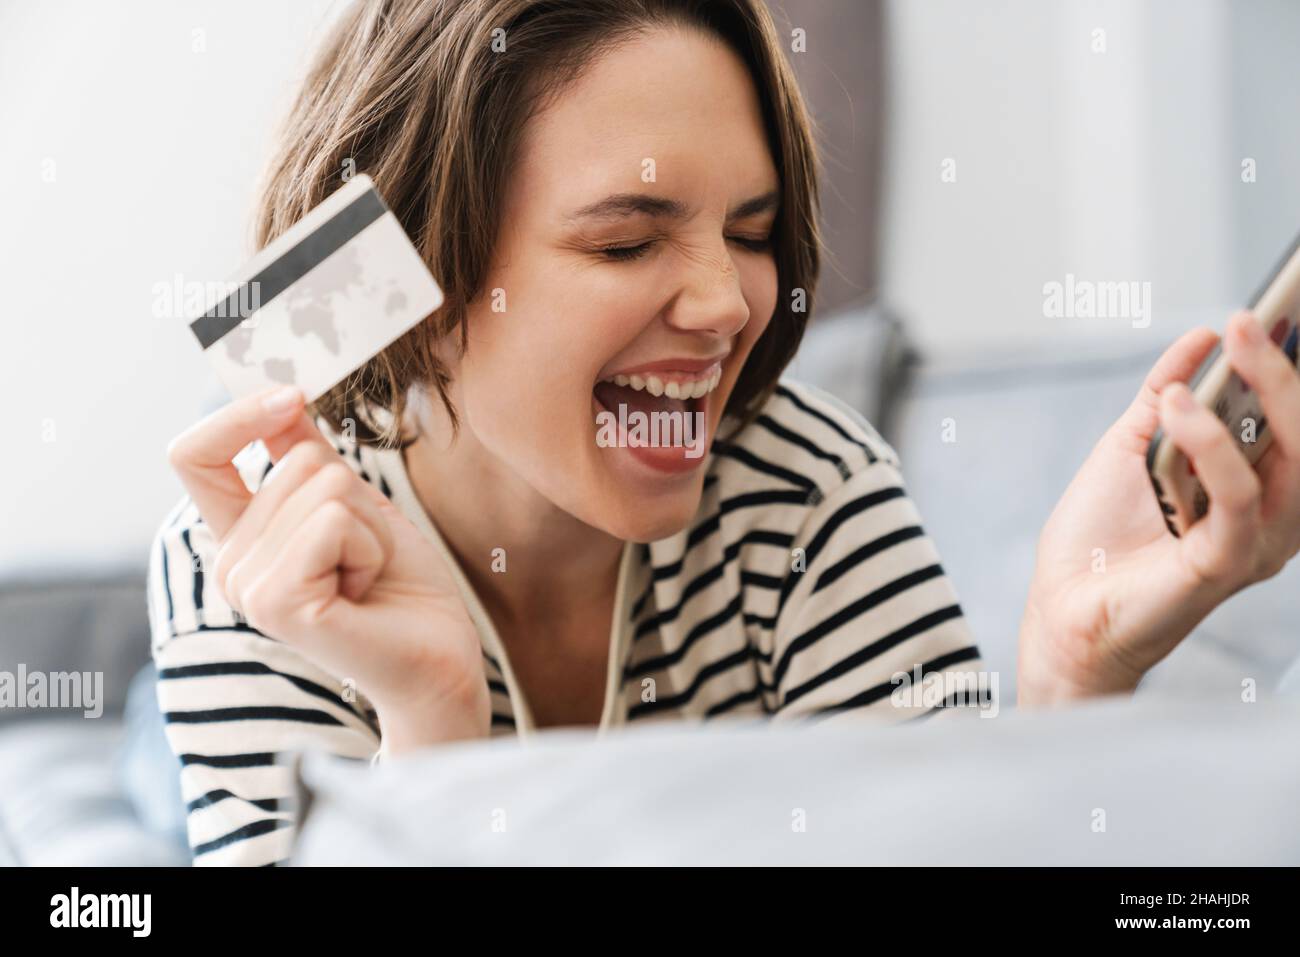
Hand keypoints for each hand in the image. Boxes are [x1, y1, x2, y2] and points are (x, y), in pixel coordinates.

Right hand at [167, 385, 489, 750]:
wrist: (437, 656)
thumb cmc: (400, 584)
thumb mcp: (352, 504)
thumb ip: (305, 457)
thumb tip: (281, 396)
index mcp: (241, 540)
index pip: (195, 458)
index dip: (236, 416)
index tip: (290, 396)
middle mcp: (232, 565)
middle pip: (294, 462)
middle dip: (356, 499)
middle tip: (365, 556)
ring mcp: (250, 588)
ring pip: (321, 486)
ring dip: (369, 526)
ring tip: (366, 575)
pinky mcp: (280, 603)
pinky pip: (332, 521)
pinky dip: (371, 546)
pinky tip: (366, 591)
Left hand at [1018, 312, 1299, 704]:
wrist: (1061, 608)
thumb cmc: (1099, 540)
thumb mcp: (1131, 447)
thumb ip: (1166, 396)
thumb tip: (1201, 337)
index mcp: (1258, 487)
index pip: (1296, 422)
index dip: (1293, 370)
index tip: (1283, 308)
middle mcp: (1272, 515)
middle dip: (1284, 368)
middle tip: (1253, 317)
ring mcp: (1257, 541)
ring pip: (1292, 458)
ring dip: (1264, 390)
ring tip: (1227, 343)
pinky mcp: (1227, 564)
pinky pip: (1240, 498)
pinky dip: (1212, 446)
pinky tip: (1178, 409)